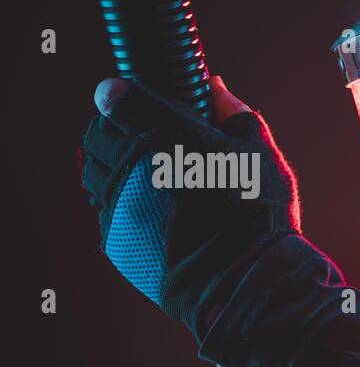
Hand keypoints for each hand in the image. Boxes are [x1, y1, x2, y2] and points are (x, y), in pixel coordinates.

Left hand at [79, 76, 301, 338]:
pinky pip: (104, 209)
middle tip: (138, 140)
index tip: (126, 98)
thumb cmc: (260, 215)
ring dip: (111, 167)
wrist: (246, 280)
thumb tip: (216, 86)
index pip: (117, 99)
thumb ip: (235, 114)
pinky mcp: (116, 237)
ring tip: (142, 177)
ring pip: (94, 171)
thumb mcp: (260, 154)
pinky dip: (118, 204)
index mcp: (168, 135)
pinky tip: (147, 210)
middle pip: (98, 134)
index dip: (119, 96)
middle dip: (114, 132)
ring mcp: (121, 203)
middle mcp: (135, 165)